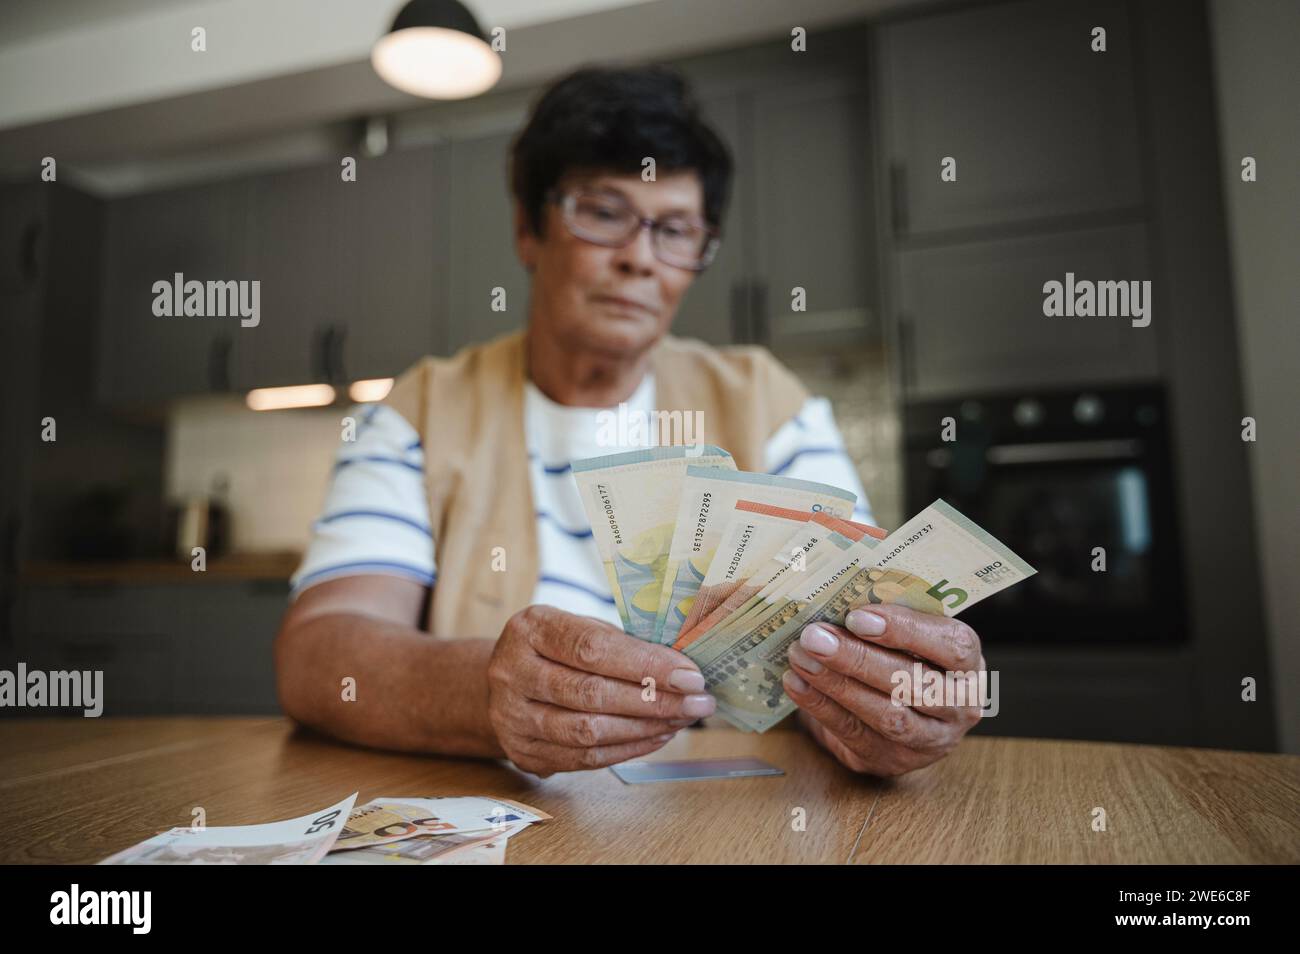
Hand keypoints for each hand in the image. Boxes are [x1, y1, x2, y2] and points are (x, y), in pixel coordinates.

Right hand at [487, 604, 716, 776]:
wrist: (500, 681)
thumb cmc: (553, 648)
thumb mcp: (578, 626)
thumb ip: (620, 643)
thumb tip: (681, 667)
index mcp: (530, 629)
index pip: (592, 648)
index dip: (645, 664)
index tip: (689, 674)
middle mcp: (513, 672)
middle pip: (591, 693)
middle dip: (654, 700)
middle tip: (697, 703)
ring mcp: (512, 717)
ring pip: (588, 731)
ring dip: (645, 729)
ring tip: (681, 720)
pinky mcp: (523, 752)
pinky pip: (584, 758)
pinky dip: (627, 749)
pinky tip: (656, 736)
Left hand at [782, 603, 985, 776]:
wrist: (902, 715)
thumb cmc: (905, 658)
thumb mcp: (913, 635)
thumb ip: (889, 619)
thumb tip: (840, 601)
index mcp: (968, 664)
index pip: (951, 646)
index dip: (905, 630)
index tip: (858, 616)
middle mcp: (959, 706)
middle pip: (912, 683)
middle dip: (858, 658)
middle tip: (815, 636)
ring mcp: (929, 740)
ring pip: (886, 714)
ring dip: (837, 684)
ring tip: (801, 657)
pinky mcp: (891, 759)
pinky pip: (855, 733)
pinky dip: (822, 706)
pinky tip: (797, 683)